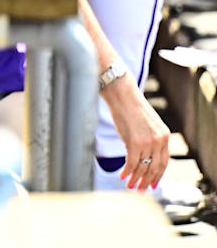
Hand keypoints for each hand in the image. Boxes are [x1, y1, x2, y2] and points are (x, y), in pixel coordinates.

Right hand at [103, 75, 169, 190]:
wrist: (122, 95)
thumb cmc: (131, 107)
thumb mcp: (148, 124)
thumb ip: (150, 138)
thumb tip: (144, 155)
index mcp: (165, 136)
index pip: (164, 162)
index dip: (158, 175)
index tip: (153, 184)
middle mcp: (159, 141)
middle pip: (155, 168)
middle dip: (147, 181)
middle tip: (141, 191)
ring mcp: (147, 142)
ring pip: (142, 167)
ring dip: (136, 179)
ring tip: (130, 186)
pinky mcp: (134, 143)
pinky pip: (132, 163)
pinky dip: (127, 172)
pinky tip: (123, 176)